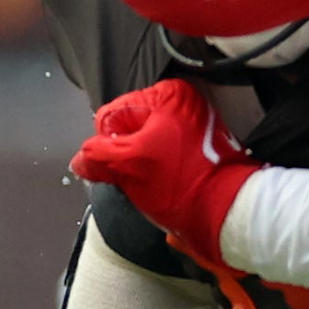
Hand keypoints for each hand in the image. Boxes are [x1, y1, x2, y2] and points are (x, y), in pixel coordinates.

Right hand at [73, 79, 256, 273]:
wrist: (228, 213)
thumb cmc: (180, 184)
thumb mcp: (128, 166)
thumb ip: (96, 157)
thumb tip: (80, 160)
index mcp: (168, 95)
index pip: (112, 115)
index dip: (107, 145)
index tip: (122, 166)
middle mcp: (184, 104)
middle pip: (129, 132)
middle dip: (126, 158)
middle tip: (138, 179)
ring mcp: (195, 127)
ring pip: (145, 148)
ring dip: (142, 169)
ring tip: (156, 185)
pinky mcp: (202, 151)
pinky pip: (165, 160)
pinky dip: (160, 175)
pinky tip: (168, 188)